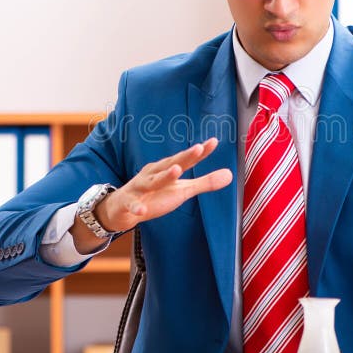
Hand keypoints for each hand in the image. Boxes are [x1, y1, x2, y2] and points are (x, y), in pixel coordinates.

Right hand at [99, 138, 232, 232]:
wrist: (122, 209)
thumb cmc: (155, 195)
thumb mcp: (182, 190)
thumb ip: (205, 183)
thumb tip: (230, 174)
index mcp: (167, 169)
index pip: (186, 159)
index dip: (200, 152)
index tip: (214, 142)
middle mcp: (153, 174)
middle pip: (170, 164)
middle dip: (184, 157)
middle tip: (199, 148)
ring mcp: (140, 188)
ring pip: (152, 181)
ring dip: (164, 176)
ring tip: (177, 170)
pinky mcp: (129, 203)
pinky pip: (133, 205)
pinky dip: (137, 207)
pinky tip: (142, 210)